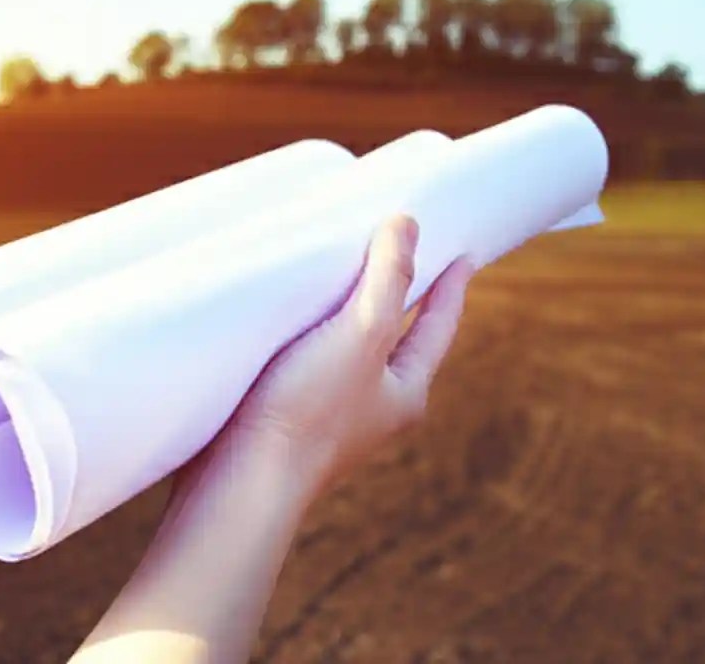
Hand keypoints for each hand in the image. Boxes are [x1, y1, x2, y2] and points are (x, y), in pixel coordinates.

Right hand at [226, 214, 473, 485]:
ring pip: (347, 352)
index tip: (462, 254)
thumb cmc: (308, 412)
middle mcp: (372, 407)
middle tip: (401, 257)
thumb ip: (387, 278)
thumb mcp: (359, 333)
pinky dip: (306, 334)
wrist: (242, 480)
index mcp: (404, 393)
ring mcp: (328, 415)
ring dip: (346, 314)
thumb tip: (408, 223)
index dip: (451, 288)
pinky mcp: (285, 415)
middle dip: (398, 299)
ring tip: (338, 276)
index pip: (436, 328)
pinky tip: (284, 319)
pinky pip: (306, 363)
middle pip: (396, 340)